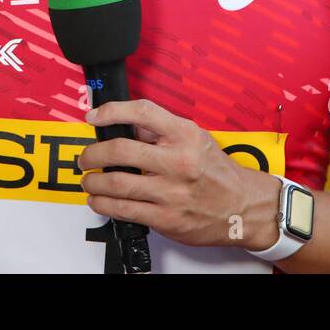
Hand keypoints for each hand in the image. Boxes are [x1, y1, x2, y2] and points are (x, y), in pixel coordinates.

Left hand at [76, 98, 282, 250]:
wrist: (243, 207)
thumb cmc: (217, 172)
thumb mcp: (195, 138)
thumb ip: (161, 130)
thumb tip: (126, 122)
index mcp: (185, 135)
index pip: (142, 112)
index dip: (111, 111)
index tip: (94, 116)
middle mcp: (178, 161)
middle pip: (120, 150)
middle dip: (93, 153)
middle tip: (86, 157)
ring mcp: (171, 192)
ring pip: (115, 184)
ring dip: (92, 181)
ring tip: (89, 179)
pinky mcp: (166, 218)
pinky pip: (124, 210)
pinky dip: (103, 204)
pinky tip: (99, 200)